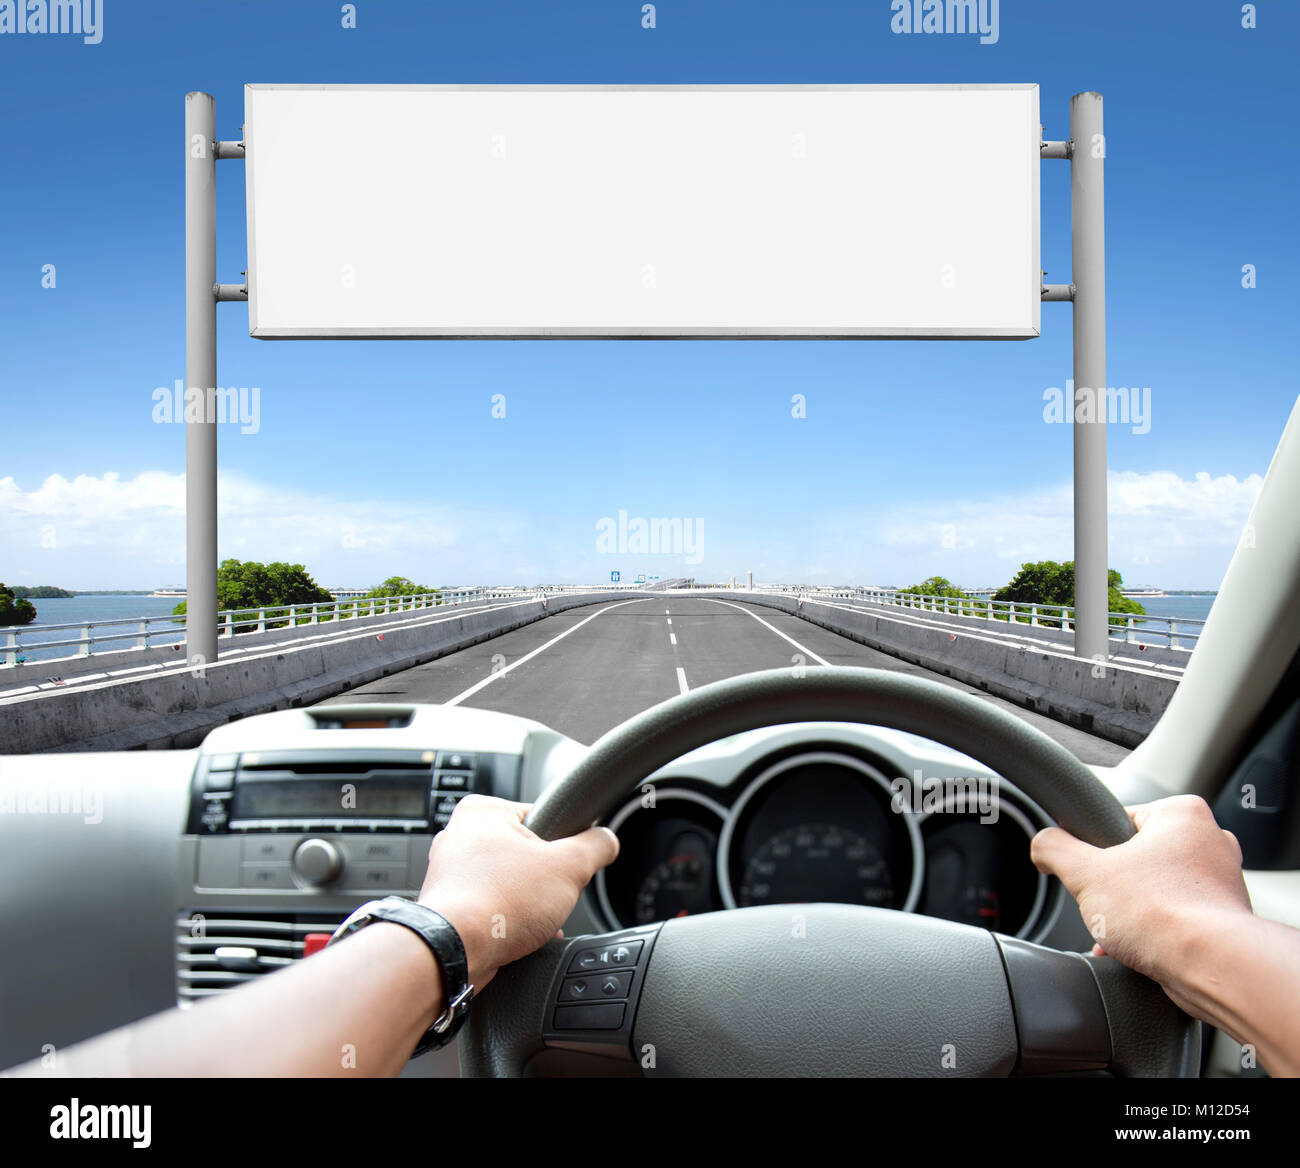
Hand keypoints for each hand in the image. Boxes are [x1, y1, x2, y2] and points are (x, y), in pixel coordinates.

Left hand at [417, 795, 618, 990]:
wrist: (454, 954)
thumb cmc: (497, 903)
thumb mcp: (568, 866)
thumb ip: (596, 846)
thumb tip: (607, 841)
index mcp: (482, 810)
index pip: (541, 816)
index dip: (563, 842)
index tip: (568, 862)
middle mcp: (459, 836)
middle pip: (526, 853)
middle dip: (545, 879)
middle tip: (548, 892)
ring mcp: (450, 874)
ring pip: (509, 884)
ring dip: (529, 904)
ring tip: (531, 918)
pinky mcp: (449, 907)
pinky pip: (492, 909)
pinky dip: (508, 922)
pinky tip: (519, 935)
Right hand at [1030, 794, 1251, 1013]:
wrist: (1213, 969)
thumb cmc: (1164, 915)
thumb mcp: (1084, 872)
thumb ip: (1053, 848)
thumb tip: (1043, 846)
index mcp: (1182, 814)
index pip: (1119, 819)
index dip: (1095, 847)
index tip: (1089, 870)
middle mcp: (1211, 841)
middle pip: (1137, 856)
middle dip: (1114, 885)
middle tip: (1106, 902)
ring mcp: (1222, 881)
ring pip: (1156, 889)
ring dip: (1130, 912)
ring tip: (1122, 933)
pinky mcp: (1225, 917)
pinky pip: (1175, 917)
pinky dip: (1153, 931)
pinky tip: (1137, 950)